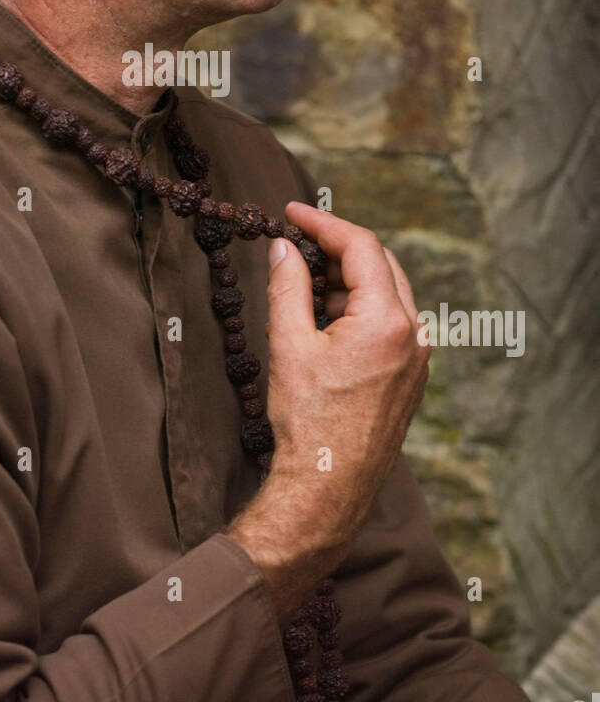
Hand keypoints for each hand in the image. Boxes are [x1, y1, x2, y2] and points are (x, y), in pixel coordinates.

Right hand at [227, 203, 429, 618]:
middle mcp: (414, 336)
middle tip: (297, 241)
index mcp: (388, 321)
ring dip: (348, 279)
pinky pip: (391, 325)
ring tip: (304, 280)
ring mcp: (417, 359)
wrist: (326, 488)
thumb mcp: (288, 344)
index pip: (361, 247)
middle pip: (381, 265)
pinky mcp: (410, 378)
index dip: (324, 223)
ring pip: (388, 294)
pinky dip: (360, 308)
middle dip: (338, 248)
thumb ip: (288, 286)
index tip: (291, 213)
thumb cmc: (307, 421)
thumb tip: (283, 248)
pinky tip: (326, 317)